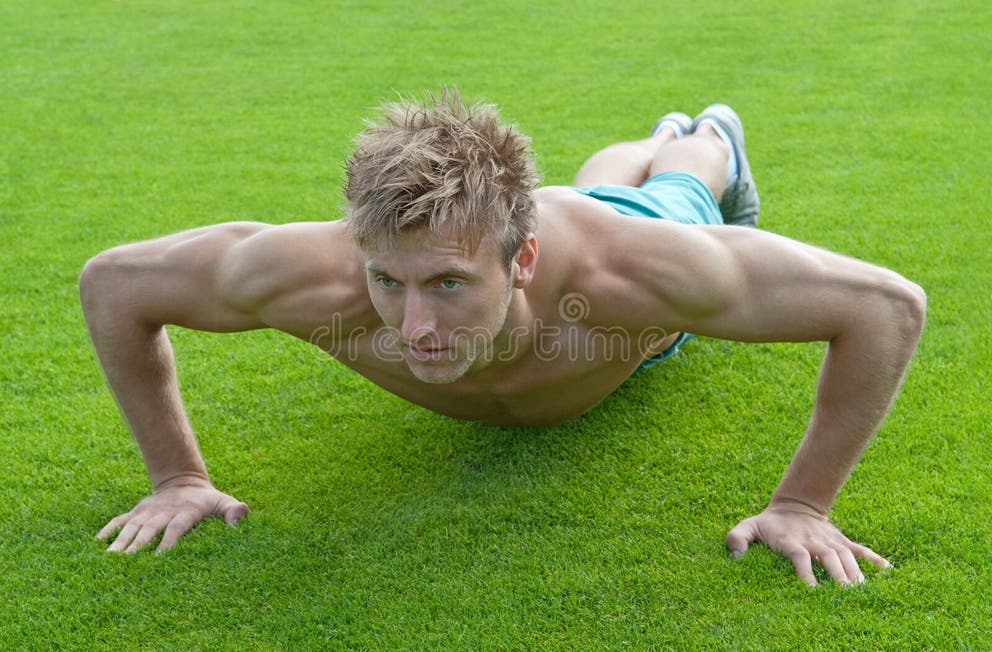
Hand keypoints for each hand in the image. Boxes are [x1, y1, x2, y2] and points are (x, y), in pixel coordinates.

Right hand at [97, 477, 248, 552]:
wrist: (183, 481)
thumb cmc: (206, 500)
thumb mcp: (223, 502)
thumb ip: (233, 510)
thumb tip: (242, 515)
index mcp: (185, 512)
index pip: (176, 529)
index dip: (167, 544)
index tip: (158, 561)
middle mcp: (163, 512)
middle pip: (148, 531)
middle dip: (136, 548)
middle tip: (123, 567)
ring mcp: (147, 512)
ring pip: (130, 529)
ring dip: (118, 544)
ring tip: (107, 562)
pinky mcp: (135, 512)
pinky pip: (118, 522)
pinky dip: (107, 532)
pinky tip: (95, 546)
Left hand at [726, 502, 890, 585]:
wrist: (794, 505)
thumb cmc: (768, 523)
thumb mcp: (748, 527)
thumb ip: (737, 538)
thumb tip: (734, 555)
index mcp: (791, 541)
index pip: (799, 557)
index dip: (805, 573)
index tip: (811, 590)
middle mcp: (814, 542)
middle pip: (829, 559)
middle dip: (838, 577)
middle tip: (846, 596)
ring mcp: (830, 541)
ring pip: (847, 557)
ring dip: (856, 573)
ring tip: (864, 592)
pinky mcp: (842, 541)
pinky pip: (861, 549)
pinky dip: (875, 559)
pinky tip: (889, 571)